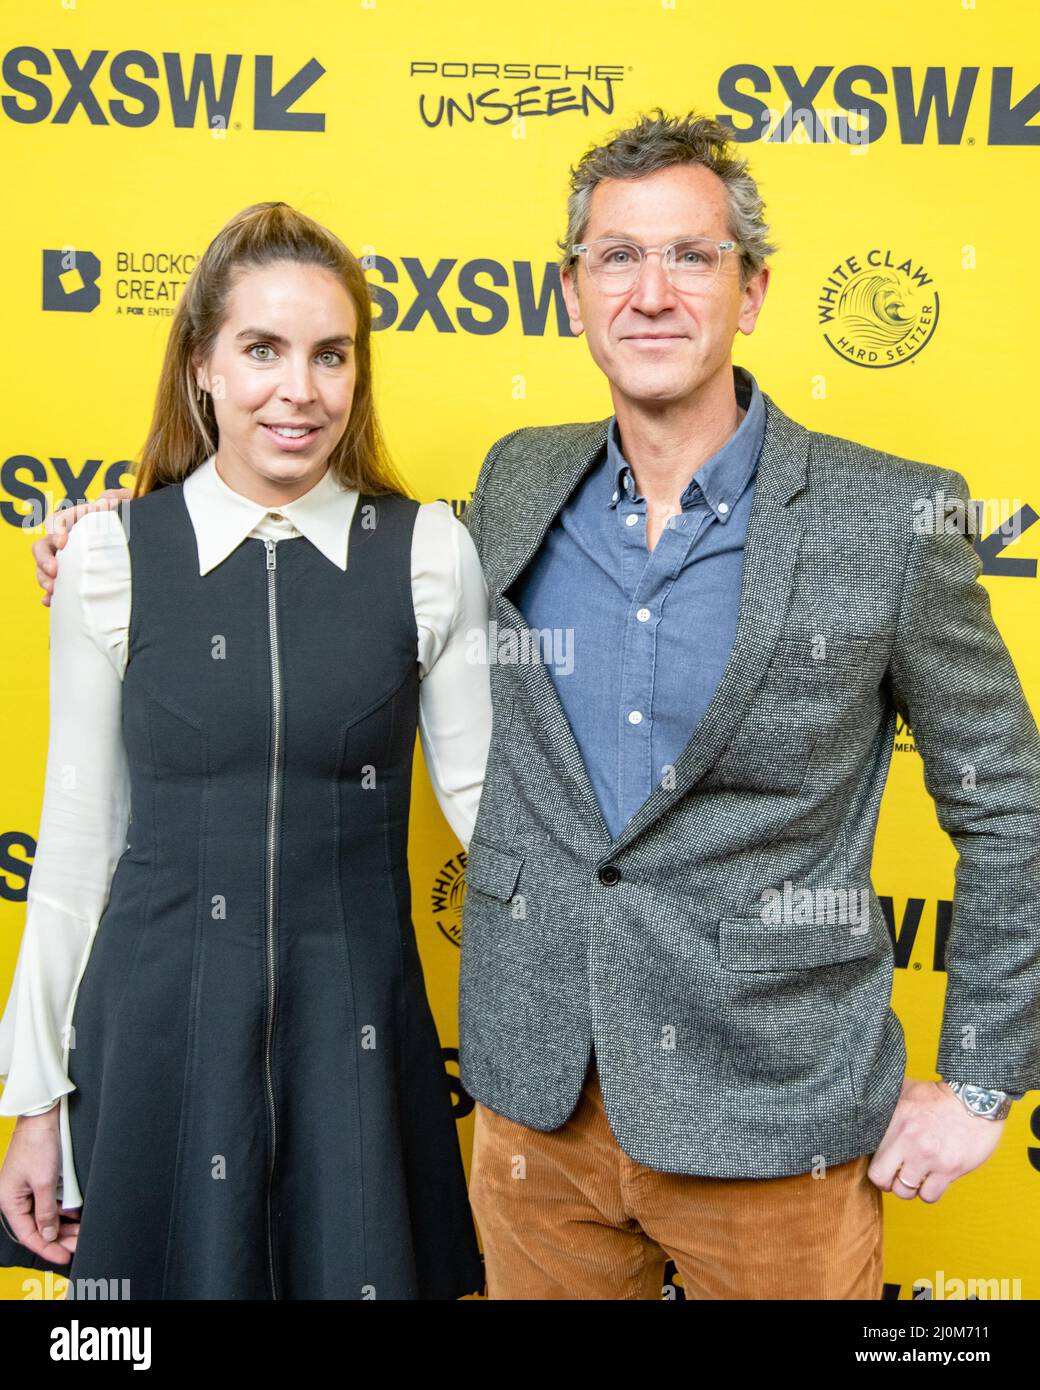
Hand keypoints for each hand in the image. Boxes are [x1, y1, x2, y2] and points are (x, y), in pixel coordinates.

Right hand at [0, 1110, 80, 1263]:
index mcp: (8, 1201)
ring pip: (44, 1216)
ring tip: (80, 1234)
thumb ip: (46, 1212)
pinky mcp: (36, 1180)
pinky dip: (61, 1211)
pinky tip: (75, 1218)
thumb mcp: (45, 1182)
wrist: (42, 1116)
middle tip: (78, 1245)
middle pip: (36, 1227)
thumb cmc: (39, 1145)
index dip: (47, 1248)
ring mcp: (25, 1189)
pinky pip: (47, 1203)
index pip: (28, 1234)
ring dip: (62, 1225)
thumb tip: (49, 1236)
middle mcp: (14, 1197)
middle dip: (58, 1238)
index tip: (65, 1256)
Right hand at [32, 488, 133, 607]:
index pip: (58, 520)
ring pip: (44, 567)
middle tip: (54, 571)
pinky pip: (56, 586)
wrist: (149, 539)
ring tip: (53, 590)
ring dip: (44, 577)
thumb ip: (119, 498)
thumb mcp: (132, 504)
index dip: (55, 530)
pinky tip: (50, 602)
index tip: (63, 543)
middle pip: (44, 545)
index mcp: (79, 519)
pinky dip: (50, 594)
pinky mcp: (74, 578)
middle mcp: (69, 540)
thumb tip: (104, 501)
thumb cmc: (136, 519)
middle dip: (43, 558)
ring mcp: (69, 560)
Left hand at [867, 1077, 1006, 1202]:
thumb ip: (886, 1104)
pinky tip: (933, 1179)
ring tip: (918, 1176)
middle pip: (882, 1179)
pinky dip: (929, 1192)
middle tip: (897, 1177)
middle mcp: (907, 1140)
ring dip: (910, 1188)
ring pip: (905, 1191)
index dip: (877, 1168)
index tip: (886, 1166)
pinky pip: (929, 1195)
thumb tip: (867, 1107)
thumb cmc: (939, 1095)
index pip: (871, 1158)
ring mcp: (928, 1156)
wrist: (976, 1099)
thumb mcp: (906, 1090)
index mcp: (894, 1122)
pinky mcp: (948, 1168)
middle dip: (888, 1182)